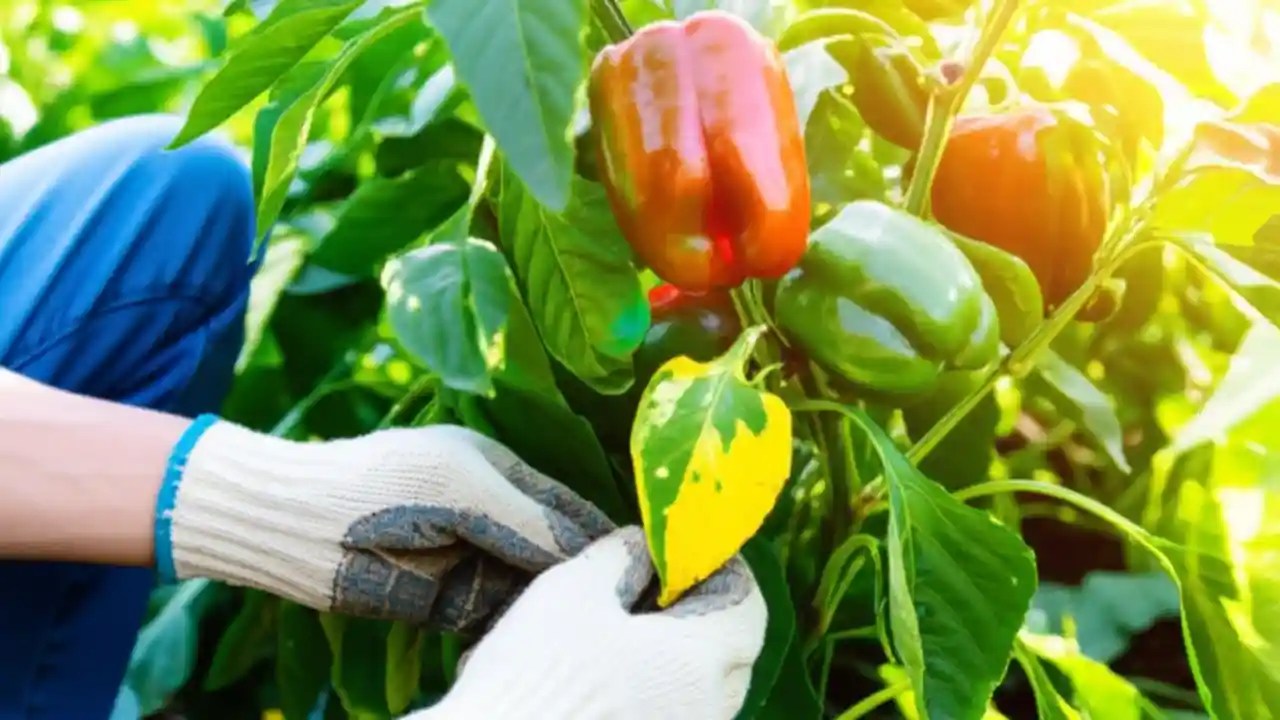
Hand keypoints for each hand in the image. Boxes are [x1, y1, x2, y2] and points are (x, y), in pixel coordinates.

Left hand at [157, 418, 613, 630]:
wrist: (292, 524)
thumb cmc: (378, 486)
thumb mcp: (462, 489)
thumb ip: (527, 518)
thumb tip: (587, 550)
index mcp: (495, 469)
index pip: (564, 504)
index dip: (601, 530)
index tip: (646, 559)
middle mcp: (486, 511)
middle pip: (551, 548)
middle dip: (583, 572)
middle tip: (632, 601)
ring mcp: (465, 555)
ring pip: (526, 584)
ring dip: (552, 603)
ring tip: (595, 622)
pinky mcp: (441, 598)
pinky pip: (492, 613)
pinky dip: (514, 624)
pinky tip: (540, 635)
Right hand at [412, 527, 766, 719]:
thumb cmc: (537, 672)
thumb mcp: (573, 590)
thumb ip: (621, 557)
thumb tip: (644, 546)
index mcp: (701, 660)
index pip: (749, 607)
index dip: (724, 572)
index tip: (687, 556)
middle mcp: (708, 712)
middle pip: (730, 656)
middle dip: (702, 618)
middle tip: (654, 590)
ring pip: (702, 696)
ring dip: (676, 662)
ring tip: (625, 637)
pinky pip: (674, 719)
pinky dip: (656, 697)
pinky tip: (609, 684)